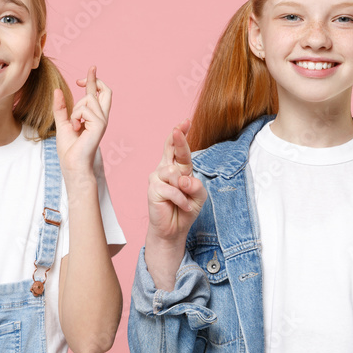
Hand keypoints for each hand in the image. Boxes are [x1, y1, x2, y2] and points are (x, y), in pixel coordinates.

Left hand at [53, 65, 111, 176]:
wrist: (72, 164)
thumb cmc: (69, 149)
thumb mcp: (62, 123)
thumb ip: (61, 108)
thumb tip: (57, 90)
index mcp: (94, 117)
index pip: (97, 94)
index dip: (93, 80)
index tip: (91, 68)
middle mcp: (101, 117)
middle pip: (106, 91)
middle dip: (95, 81)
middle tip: (80, 81)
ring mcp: (102, 120)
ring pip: (89, 99)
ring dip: (75, 110)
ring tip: (74, 124)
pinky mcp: (100, 124)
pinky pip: (85, 109)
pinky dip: (76, 116)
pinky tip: (77, 128)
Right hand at [147, 119, 205, 243]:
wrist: (173, 230)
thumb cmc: (185, 209)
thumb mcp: (199, 196)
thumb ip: (196, 185)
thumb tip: (183, 179)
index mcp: (178, 168)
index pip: (179, 149)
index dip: (181, 135)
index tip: (185, 122)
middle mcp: (166, 169)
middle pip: (171, 149)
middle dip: (177, 139)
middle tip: (179, 128)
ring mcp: (157, 178)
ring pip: (175, 173)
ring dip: (185, 190)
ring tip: (185, 201)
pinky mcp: (153, 189)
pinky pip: (172, 189)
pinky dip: (181, 199)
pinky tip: (182, 206)